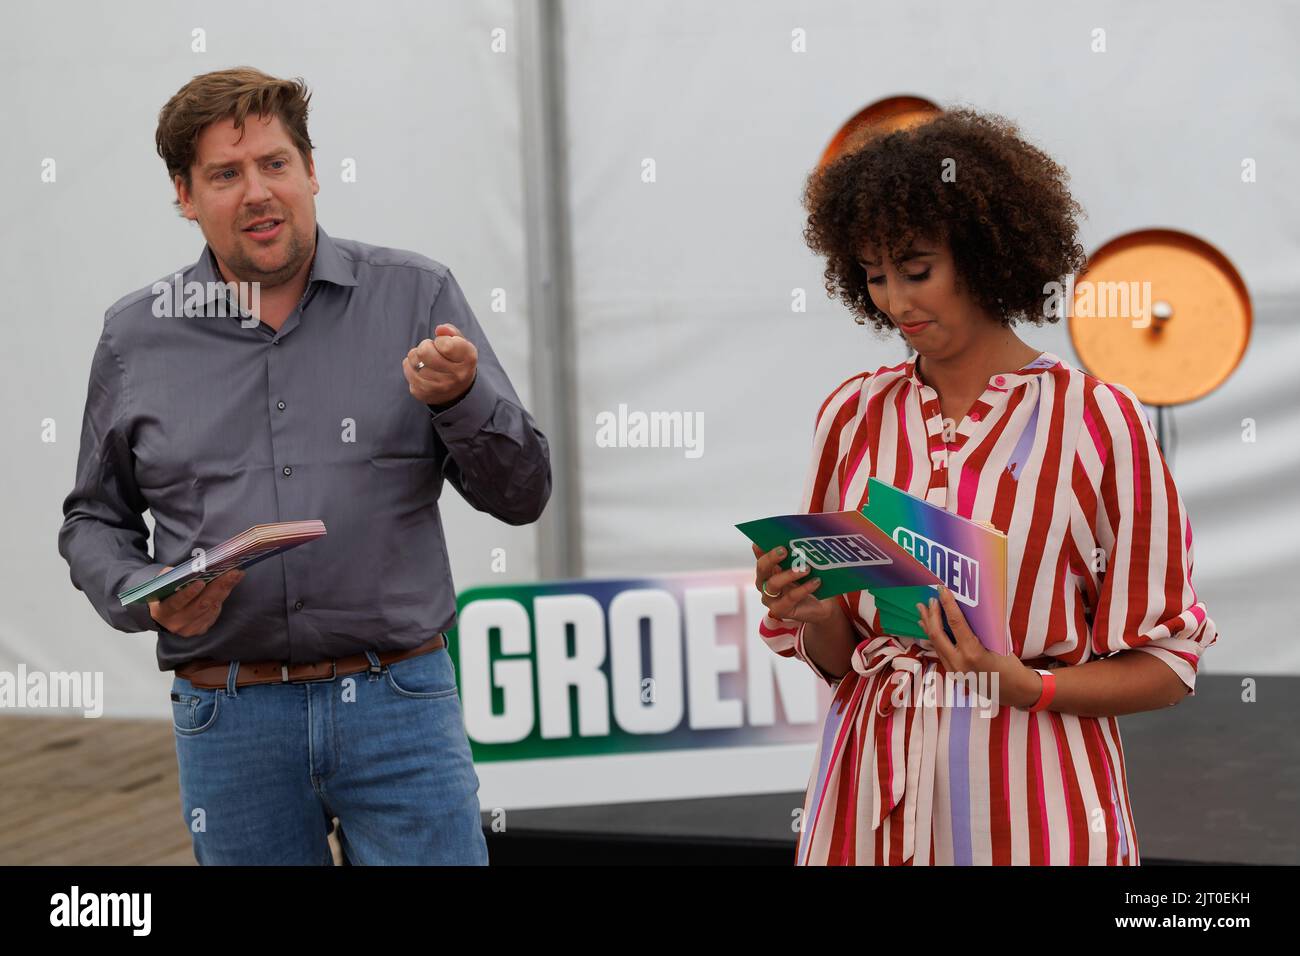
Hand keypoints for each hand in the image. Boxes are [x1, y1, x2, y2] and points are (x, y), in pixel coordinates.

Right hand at [148, 565, 244, 637]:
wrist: (166, 613)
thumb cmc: (166, 593)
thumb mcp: (163, 584)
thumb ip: (173, 576)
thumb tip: (194, 568)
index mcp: (162, 611)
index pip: (176, 603)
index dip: (189, 593)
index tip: (201, 582)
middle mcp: (175, 623)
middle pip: (200, 605)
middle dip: (217, 587)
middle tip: (231, 573)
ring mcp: (188, 629)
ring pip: (210, 609)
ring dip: (224, 591)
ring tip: (235, 575)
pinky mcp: (200, 629)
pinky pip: (214, 614)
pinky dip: (222, 598)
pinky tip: (230, 586)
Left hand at [403, 323, 477, 405]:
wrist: (458, 391)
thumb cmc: (457, 360)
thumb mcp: (460, 344)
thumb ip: (451, 332)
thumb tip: (439, 329)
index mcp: (468, 359)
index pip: (444, 344)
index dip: (440, 340)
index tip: (443, 345)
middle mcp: (456, 375)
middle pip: (424, 352)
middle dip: (424, 346)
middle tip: (431, 351)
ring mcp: (440, 387)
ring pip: (413, 361)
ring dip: (416, 357)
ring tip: (426, 361)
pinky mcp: (424, 394)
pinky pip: (408, 372)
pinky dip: (411, 367)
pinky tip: (420, 370)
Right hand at [752, 543, 836, 624]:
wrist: (820, 606)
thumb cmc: (806, 582)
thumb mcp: (800, 567)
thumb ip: (792, 555)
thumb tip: (789, 538)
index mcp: (766, 571)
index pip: (761, 557)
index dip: (761, 549)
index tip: (768, 539)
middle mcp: (764, 584)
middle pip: (762, 569)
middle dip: (771, 558)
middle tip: (784, 550)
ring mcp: (770, 599)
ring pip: (773, 584)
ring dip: (789, 574)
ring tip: (806, 568)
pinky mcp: (780, 611)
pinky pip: (791, 598)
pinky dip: (804, 588)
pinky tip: (816, 581)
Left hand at [915, 586, 1040, 707]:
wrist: (1012, 691)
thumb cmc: (1009, 665)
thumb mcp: (998, 643)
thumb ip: (981, 628)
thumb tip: (967, 606)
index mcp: (973, 653)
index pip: (956, 624)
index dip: (948, 604)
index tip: (942, 589)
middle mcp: (959, 663)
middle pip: (937, 634)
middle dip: (932, 614)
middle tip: (930, 598)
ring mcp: (953, 670)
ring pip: (935, 643)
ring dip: (928, 624)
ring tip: (922, 608)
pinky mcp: (952, 673)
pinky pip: (939, 651)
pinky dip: (933, 637)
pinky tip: (928, 627)